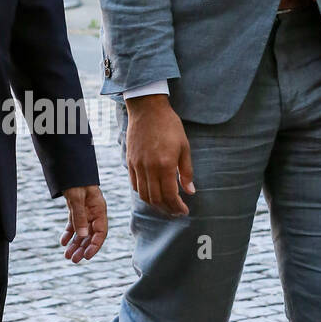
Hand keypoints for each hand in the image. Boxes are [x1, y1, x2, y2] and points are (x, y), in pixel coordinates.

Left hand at [61, 184, 107, 262]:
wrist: (70, 167)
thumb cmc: (76, 180)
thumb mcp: (77, 197)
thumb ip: (79, 216)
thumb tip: (82, 236)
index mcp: (99, 209)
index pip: (101, 232)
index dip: (95, 245)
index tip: (86, 256)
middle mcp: (94, 213)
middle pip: (91, 235)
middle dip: (83, 248)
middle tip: (73, 260)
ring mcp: (85, 212)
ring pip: (81, 232)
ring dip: (75, 244)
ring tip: (67, 255)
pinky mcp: (76, 210)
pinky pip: (73, 225)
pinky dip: (68, 234)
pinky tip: (62, 242)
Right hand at [125, 95, 194, 215]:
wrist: (147, 109)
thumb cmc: (169, 126)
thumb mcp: (184, 147)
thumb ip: (186, 171)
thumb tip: (190, 191)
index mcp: (165, 165)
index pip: (170, 195)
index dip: (177, 207)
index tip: (184, 211)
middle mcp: (149, 168)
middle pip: (156, 199)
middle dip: (167, 209)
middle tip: (176, 211)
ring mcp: (137, 166)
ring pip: (144, 195)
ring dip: (155, 204)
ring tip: (165, 205)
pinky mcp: (130, 162)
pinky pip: (135, 185)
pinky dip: (144, 194)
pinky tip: (153, 193)